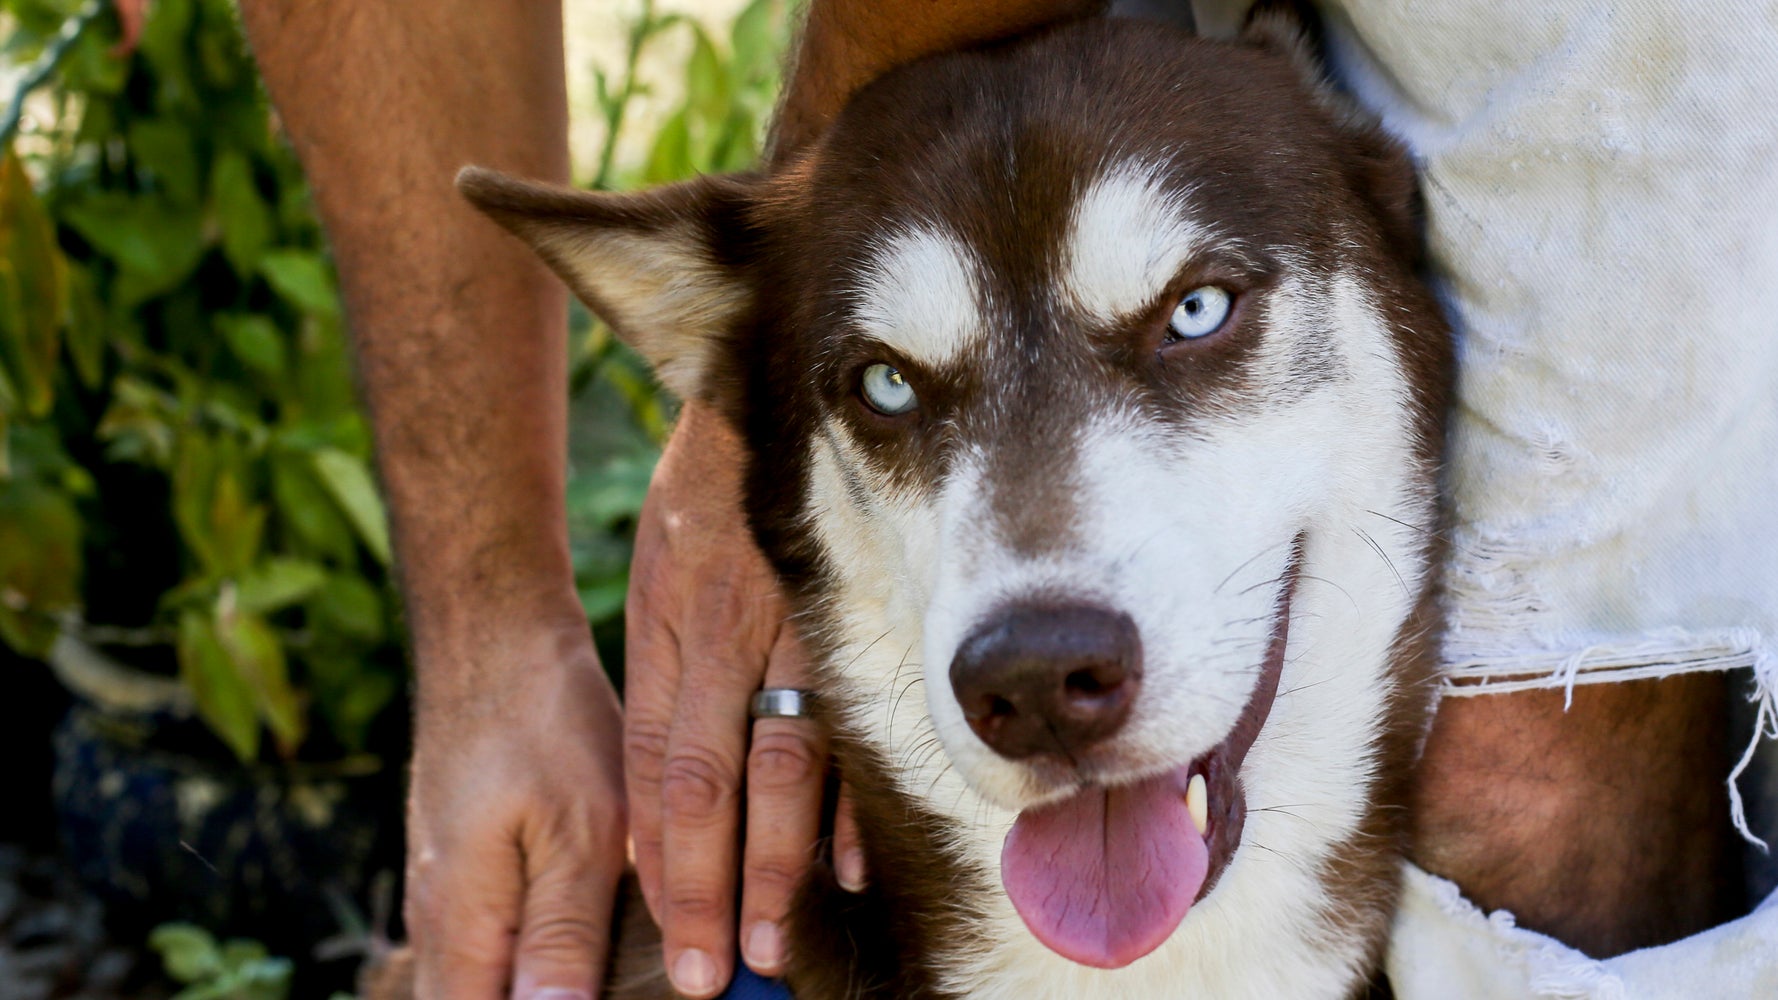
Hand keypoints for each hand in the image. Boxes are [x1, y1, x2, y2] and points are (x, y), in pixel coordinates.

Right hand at [405, 621, 626, 998]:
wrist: (494, 642)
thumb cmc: (543, 729)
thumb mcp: (578, 832)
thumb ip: (565, 936)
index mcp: (462, 930)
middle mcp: (439, 926)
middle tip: (623, 993)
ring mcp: (446, 897)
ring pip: (481, 982)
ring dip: (536, 990)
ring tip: (607, 978)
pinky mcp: (465, 870)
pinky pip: (487, 946)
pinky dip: (529, 961)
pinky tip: (585, 950)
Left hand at [625, 404, 855, 997]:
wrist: (756, 385)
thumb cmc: (705, 500)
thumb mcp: (657, 580)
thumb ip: (665, 681)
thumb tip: (661, 796)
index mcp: (667, 631)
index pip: (656, 770)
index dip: (659, 860)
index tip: (669, 934)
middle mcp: (722, 635)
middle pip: (709, 781)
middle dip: (707, 886)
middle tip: (709, 972)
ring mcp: (788, 625)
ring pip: (779, 762)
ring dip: (776, 861)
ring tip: (775, 943)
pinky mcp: (848, 612)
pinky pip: (849, 717)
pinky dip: (850, 796)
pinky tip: (849, 864)